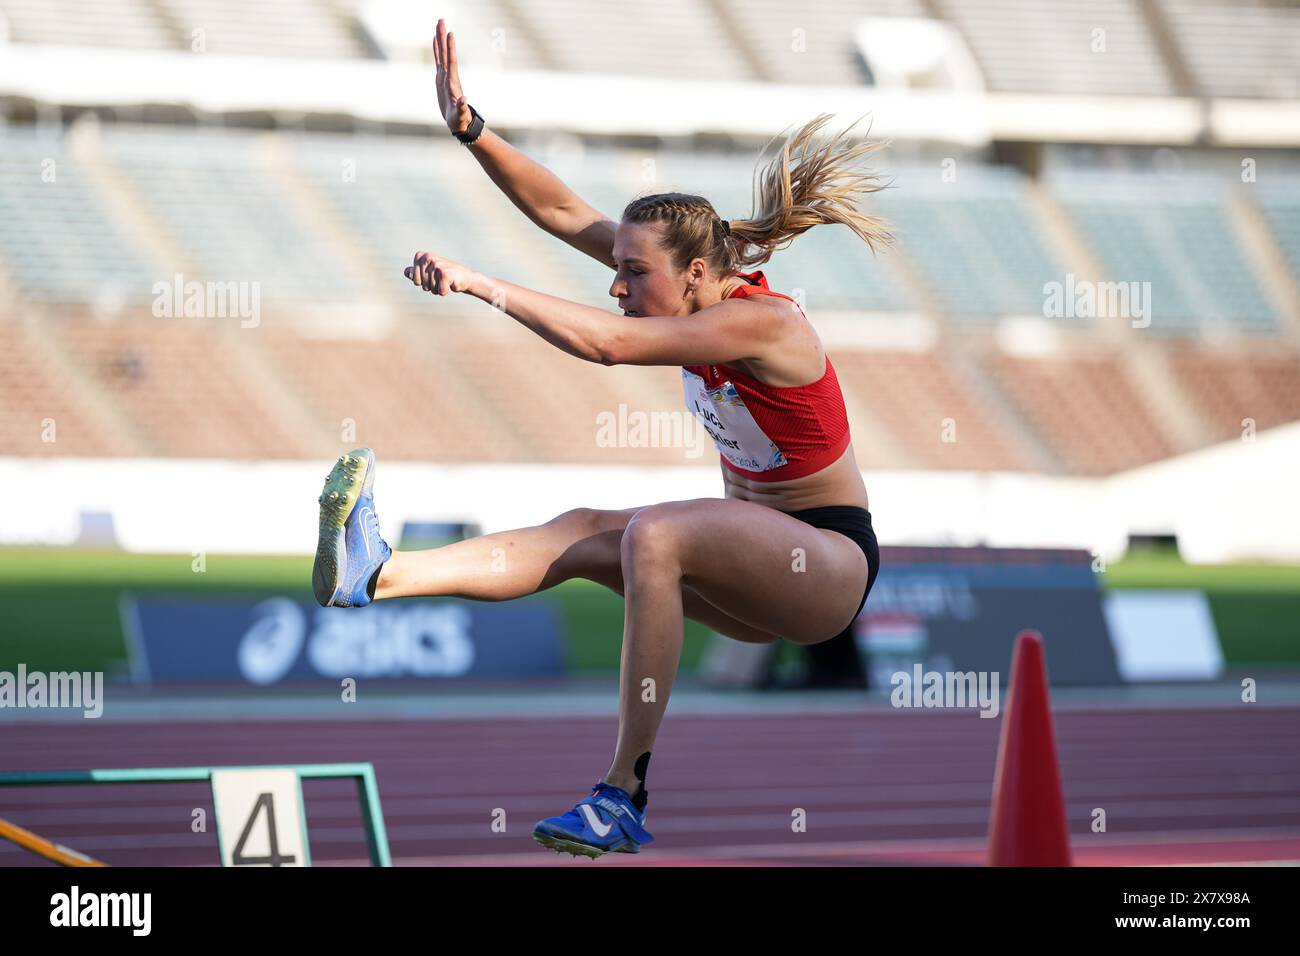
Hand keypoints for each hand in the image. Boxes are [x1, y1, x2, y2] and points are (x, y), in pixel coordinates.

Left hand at [404, 251, 474, 295]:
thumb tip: (406, 272)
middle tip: (441, 279)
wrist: (466, 277)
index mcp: (421, 256)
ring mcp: (436, 265)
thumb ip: (417, 273)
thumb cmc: (446, 276)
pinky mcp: (444, 273)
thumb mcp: (430, 273)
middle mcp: (428, 258)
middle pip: (422, 285)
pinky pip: (439, 291)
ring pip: (430, 288)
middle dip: (431, 287)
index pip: (415, 280)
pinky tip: (451, 283)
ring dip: (439, 289)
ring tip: (446, 281)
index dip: (424, 283)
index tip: (433, 276)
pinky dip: (445, 291)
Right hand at [433, 18, 472, 136]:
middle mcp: (449, 76)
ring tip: (438, 24)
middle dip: (443, 37)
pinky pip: (438, 61)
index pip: (451, 62)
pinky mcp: (441, 79)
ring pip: (442, 54)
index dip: (451, 48)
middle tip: (441, 20)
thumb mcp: (460, 115)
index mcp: (452, 83)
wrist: (459, 123)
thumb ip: (462, 107)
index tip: (450, 33)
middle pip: (446, 53)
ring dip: (440, 39)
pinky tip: (435, 40)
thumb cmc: (460, 120)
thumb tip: (465, 100)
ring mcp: (445, 76)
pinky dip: (437, 50)